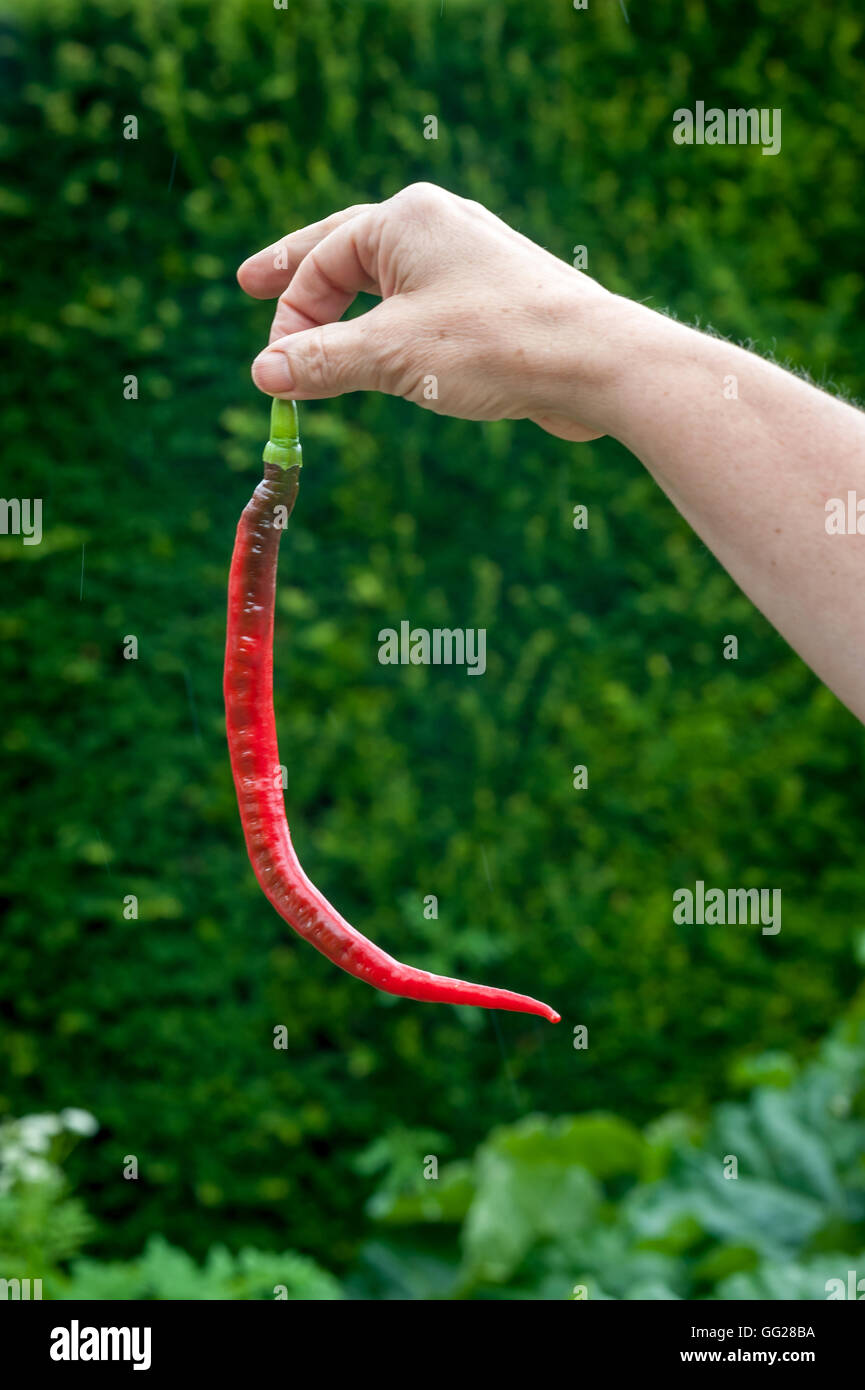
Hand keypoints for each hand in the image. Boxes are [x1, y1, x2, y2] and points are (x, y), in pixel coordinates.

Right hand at [237, 183, 619, 441]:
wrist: (593, 361)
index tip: (277, 367)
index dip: (291, 315)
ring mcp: (470, 259)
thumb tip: (262, 373)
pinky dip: (391, 327)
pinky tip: (386, 351)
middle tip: (251, 283)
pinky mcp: (495, 298)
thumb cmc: (493, 345)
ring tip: (316, 328)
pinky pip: (424, 306)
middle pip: (348, 250)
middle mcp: (438, 225)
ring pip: (389, 280)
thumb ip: (321, 362)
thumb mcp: (390, 356)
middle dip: (301, 276)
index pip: (323, 260)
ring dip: (349, 310)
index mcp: (405, 218)